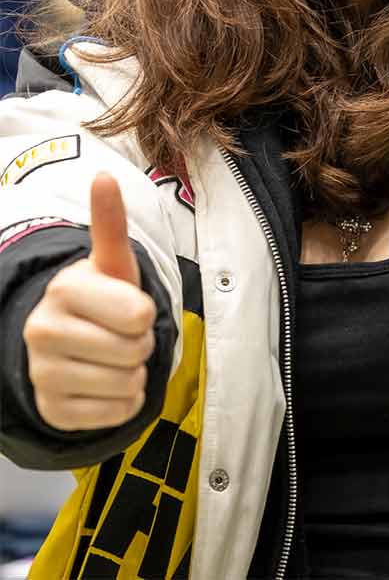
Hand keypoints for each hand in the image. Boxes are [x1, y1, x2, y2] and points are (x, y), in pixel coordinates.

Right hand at [23, 174, 157, 431]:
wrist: (72, 345)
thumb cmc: (104, 298)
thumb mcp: (112, 264)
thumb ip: (110, 224)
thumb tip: (104, 176)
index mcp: (64, 290)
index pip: (139, 314)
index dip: (145, 313)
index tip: (126, 307)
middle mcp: (42, 331)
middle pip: (136, 350)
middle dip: (141, 343)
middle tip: (120, 333)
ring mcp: (42, 374)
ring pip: (128, 383)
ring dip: (132, 373)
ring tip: (110, 357)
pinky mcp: (52, 411)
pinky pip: (118, 412)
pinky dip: (123, 402)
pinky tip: (102, 385)